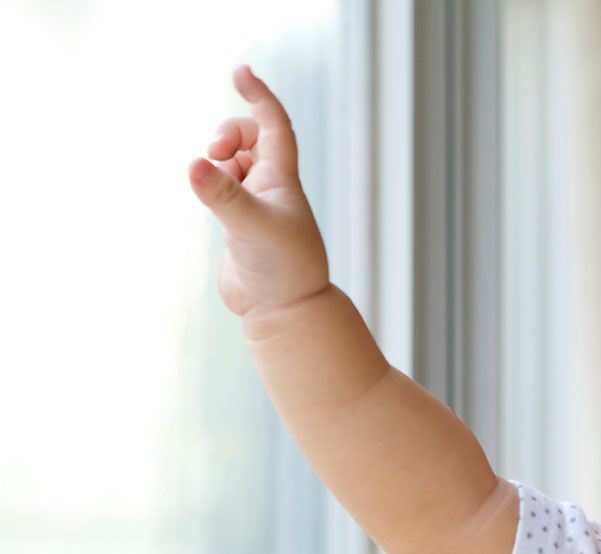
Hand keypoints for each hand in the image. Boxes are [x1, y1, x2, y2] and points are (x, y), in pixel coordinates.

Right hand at [188, 64, 329, 318]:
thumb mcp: (250, 227)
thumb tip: (194, 165)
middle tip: (214, 151)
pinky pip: (227, 187)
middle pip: (252, 137)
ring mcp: (256, 205)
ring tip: (212, 170)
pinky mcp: (241, 225)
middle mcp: (272, 188)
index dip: (259, 96)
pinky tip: (206, 189)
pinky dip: (214, 178)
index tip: (239, 72)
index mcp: (282, 180)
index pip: (274, 125)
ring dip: (221, 154)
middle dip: (229, 131)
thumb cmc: (281, 270)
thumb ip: (222, 196)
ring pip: (237, 162)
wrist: (284, 312)